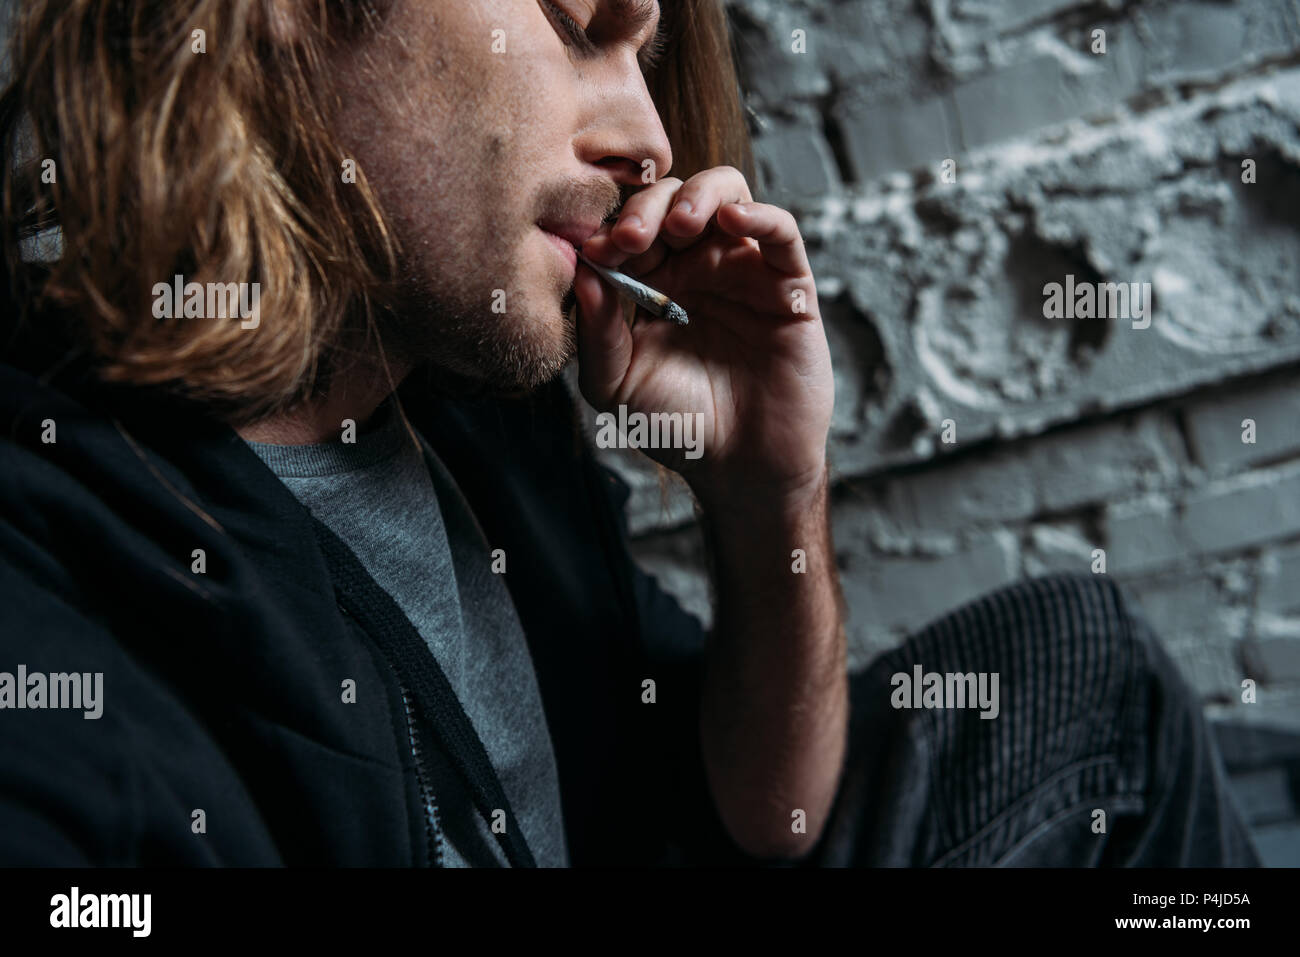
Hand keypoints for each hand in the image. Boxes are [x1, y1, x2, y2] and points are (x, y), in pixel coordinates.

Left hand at [573, 165, 833, 510]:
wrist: (739, 469)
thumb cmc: (675, 427)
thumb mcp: (617, 385)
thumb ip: (596, 333)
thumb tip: (583, 270)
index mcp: (651, 283)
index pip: (629, 230)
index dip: (611, 230)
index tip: (597, 251)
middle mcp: (696, 268)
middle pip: (672, 200)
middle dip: (647, 208)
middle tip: (630, 238)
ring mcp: (744, 271)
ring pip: (727, 195)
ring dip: (700, 195)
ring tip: (679, 225)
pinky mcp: (789, 285)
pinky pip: (781, 231)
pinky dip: (760, 214)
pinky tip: (733, 221)